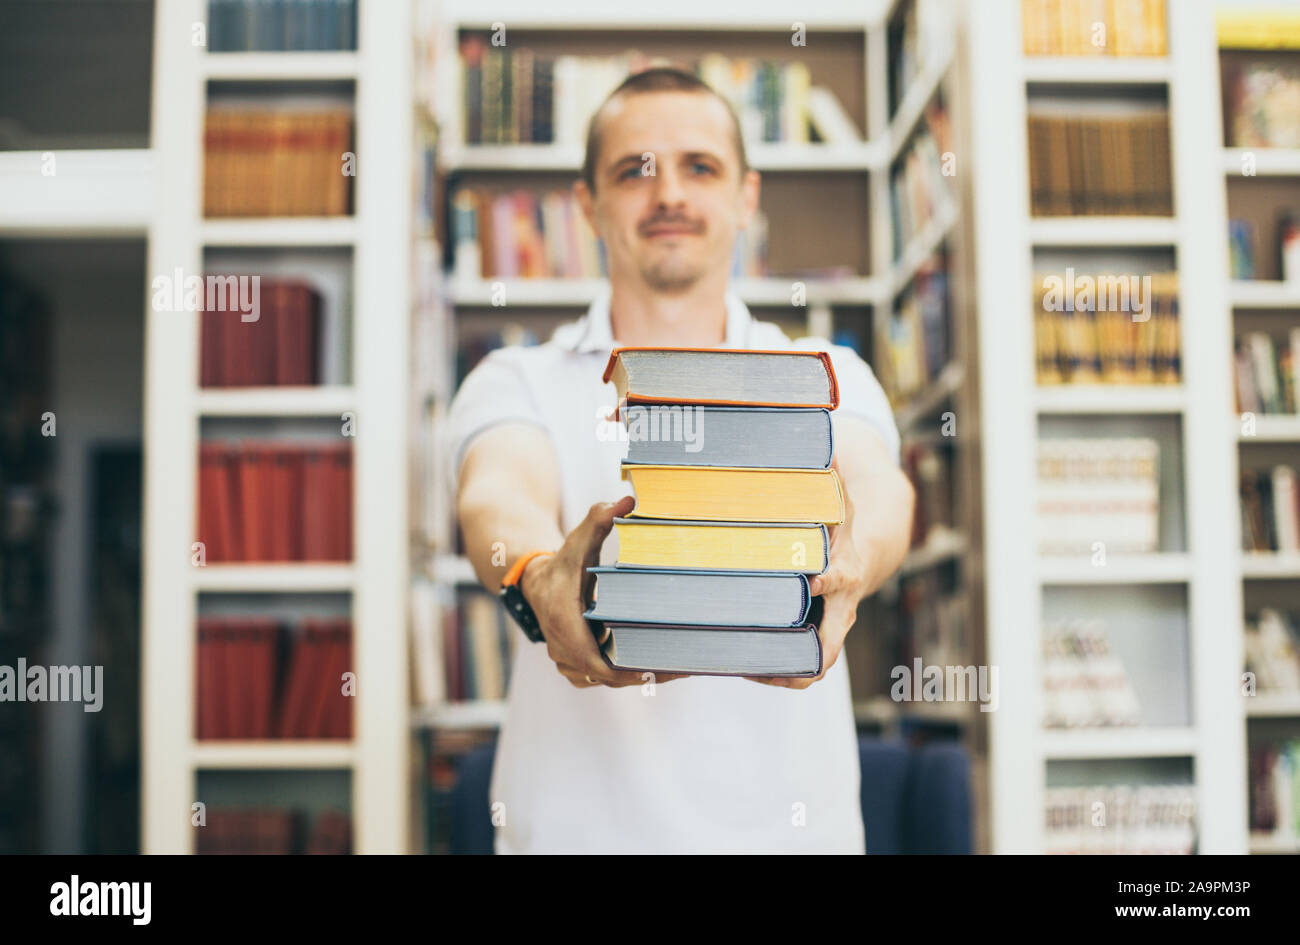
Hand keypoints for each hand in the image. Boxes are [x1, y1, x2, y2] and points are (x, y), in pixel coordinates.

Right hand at [520, 495, 685, 688]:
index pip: (593, 661)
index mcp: (563, 619)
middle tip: (680, 668)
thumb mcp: (579, 538)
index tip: (654, 668)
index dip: (624, 671)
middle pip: (606, 676)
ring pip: (604, 680)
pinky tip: (654, 669)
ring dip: (636, 677)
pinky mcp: (572, 665)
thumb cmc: (563, 562)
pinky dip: (624, 677)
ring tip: (675, 669)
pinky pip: (599, 679)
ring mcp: (565, 659)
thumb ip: (599, 518)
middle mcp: (561, 646)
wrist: (536, 584)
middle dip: (642, 675)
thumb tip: (627, 499)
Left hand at [746, 465, 873, 690]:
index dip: (820, 583)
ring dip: (785, 675)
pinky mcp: (820, 637)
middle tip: (764, 659)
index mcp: (844, 572)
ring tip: (747, 672)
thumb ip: (826, 479)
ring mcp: (833, 627)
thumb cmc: (843, 526)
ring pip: (817, 665)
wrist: (869, 553)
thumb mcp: (838, 501)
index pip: (834, 581)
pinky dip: (780, 672)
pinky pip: (805, 666)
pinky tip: (745, 667)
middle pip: (831, 646)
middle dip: (803, 657)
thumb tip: (818, 445)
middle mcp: (841, 607)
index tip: (801, 584)